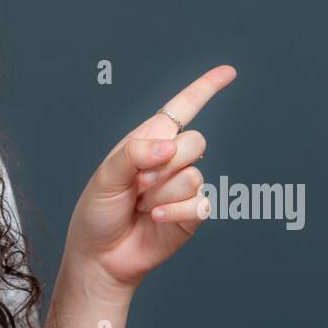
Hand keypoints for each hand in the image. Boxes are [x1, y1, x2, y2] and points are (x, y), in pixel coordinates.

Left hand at [62, 65, 236, 296]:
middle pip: (197, 141)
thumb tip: (171, 144)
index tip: (229, 72)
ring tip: (140, 205)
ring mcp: (184, 186)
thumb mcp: (105, 176)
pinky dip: (173, 211)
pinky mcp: (192, 214)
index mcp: (149, 139)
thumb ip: (134, 153)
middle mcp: (171, 159)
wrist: (100, 255)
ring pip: (194, 175)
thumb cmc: (98, 211)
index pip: (183, 108)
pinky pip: (199, 203)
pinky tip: (153, 218)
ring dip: (161, 192)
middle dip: (164, 163)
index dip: (207, 88)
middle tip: (137, 184)